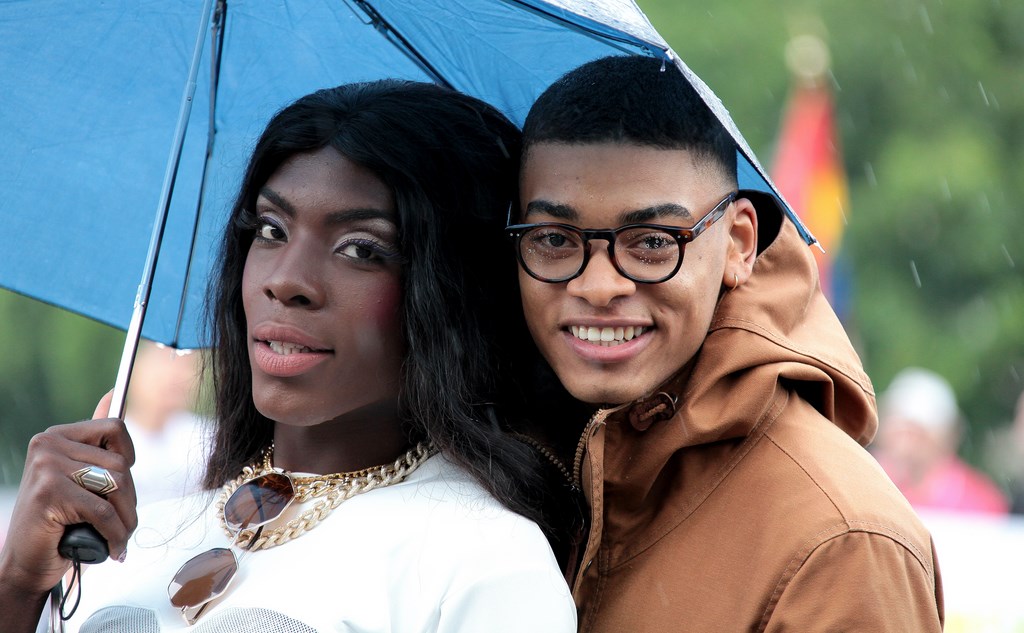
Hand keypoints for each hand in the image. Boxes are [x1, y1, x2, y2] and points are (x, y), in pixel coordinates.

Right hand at [0, 392, 137, 610]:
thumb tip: (113, 393)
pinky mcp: (48, 492)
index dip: (128, 457)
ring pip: (115, 485)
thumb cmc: (59, 523)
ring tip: (121, 536)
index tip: (122, 482)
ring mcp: (46, 466)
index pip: (114, 428)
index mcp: (56, 436)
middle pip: (119, 464)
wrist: (26, 563)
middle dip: (129, 500)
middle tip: (125, 524)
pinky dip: (116, 533)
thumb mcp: (79, 477)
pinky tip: (114, 548)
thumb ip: (96, 442)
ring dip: (126, 518)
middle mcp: (48, 444)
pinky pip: (103, 510)